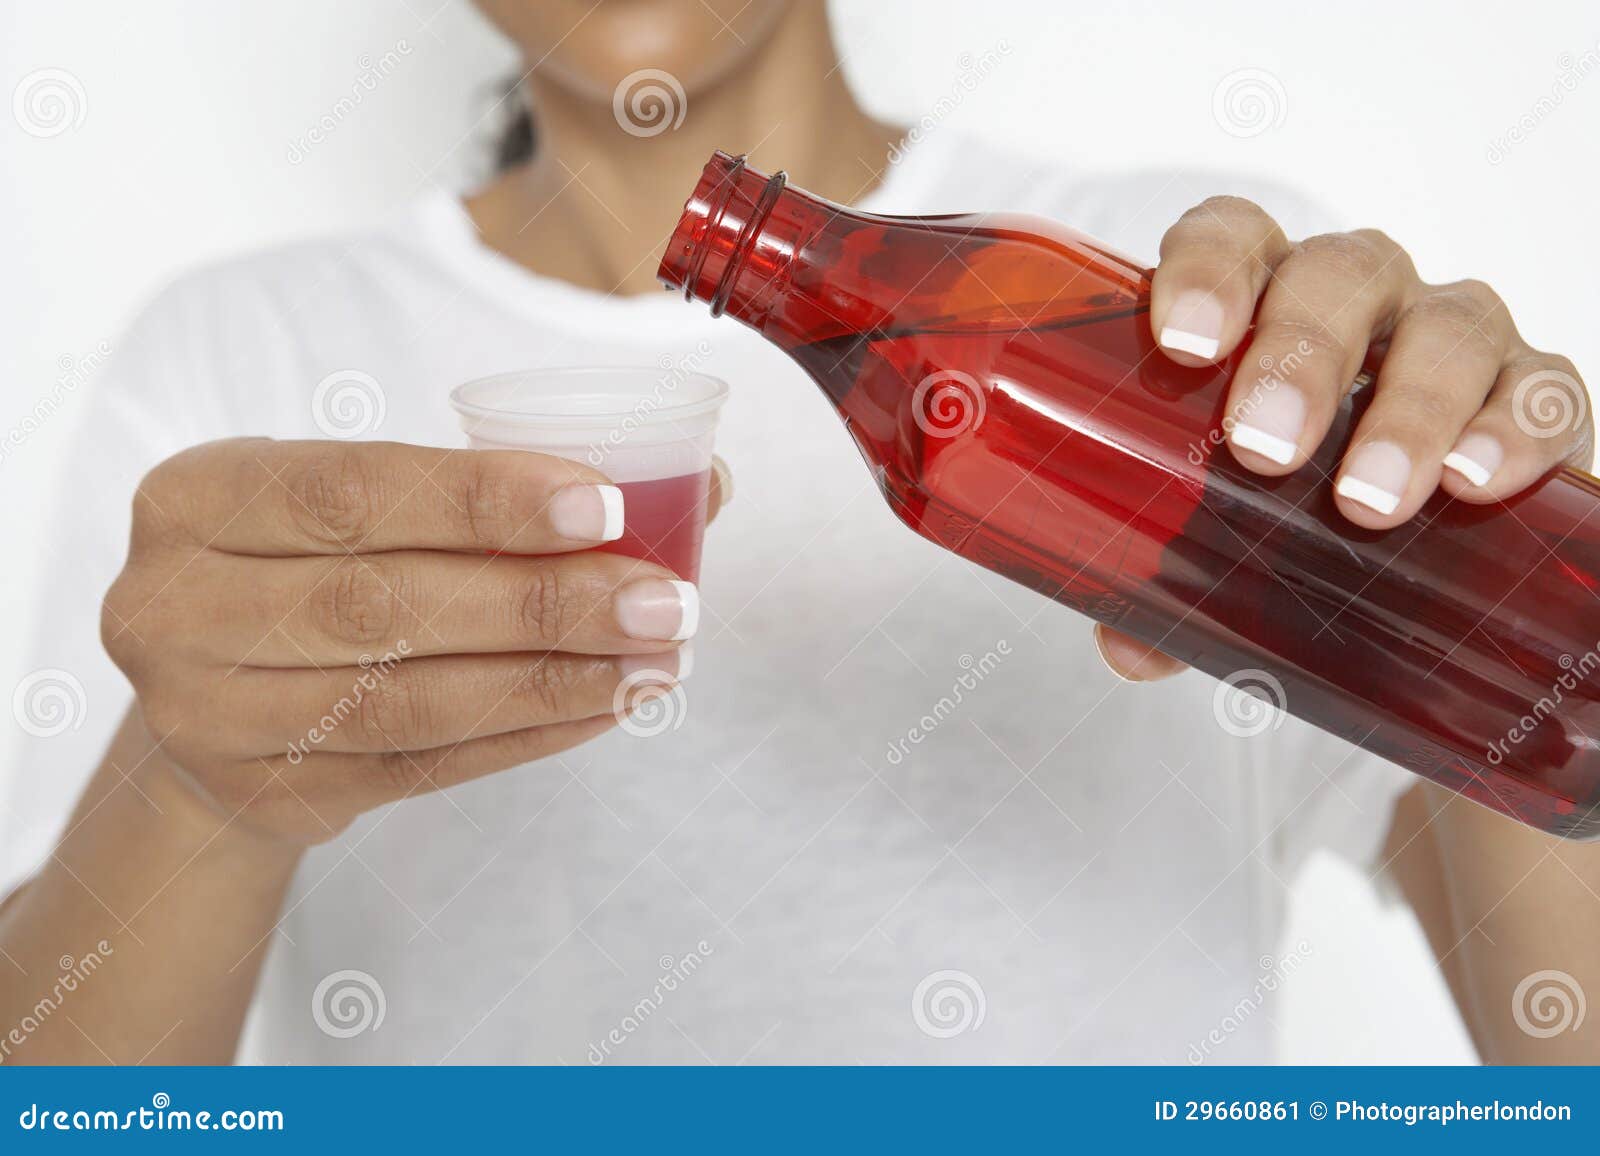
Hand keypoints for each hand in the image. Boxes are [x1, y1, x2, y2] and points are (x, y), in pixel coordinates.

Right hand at [102, 438, 720, 843]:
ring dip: (553, 683)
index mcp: (198, 496)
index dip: (482, 500)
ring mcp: (208, 715)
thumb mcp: (364, 502)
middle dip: (544, 604)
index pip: (349, 491)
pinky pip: (420, 769)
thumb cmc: (316, 562)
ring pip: (407, 702)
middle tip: (666, 603)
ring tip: (656, 664)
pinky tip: (604, 706)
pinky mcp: (266, 792)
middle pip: (383, 605)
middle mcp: (175, 606)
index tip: (608, 508)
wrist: (216, 688)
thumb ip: (504, 489)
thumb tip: (708, 486)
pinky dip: (527, 735)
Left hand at [1096, 197, 1591, 679]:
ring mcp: (1449, 336)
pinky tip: (1480, 481)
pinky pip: (1544, 384)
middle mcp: (1358, 300)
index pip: (1232, 239)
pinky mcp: (1533, 390)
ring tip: (1370, 499)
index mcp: (1261, 305)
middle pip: (1338, 275)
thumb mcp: (1221, 535)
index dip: (1207, 269)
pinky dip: (1516, 426)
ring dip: (1408, 409)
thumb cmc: (1294, 505)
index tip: (1184, 343)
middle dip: (1300, 355)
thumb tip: (1131, 648)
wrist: (1421, 542)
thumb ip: (1170, 577)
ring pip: (1447, 326)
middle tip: (1263, 449)